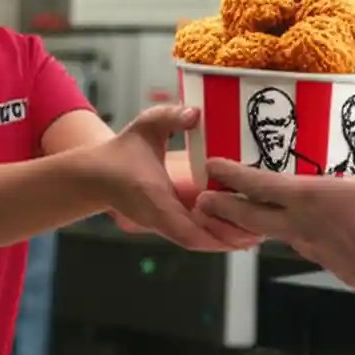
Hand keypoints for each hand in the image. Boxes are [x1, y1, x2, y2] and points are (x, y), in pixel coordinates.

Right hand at [98, 107, 258, 251]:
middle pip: (198, 240)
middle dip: (228, 240)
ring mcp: (162, 224)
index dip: (212, 232)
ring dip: (224, 241)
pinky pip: (193, 235)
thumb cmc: (120, 151)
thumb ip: (169, 117)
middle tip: (260, 234)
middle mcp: (159, 217)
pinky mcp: (166, 223)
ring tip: (256, 236)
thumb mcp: (145, 126)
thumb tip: (194, 113)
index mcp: (154, 198)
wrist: (94, 175)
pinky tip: (237, 231)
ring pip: (197, 241)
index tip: (237, 231)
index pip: (184, 227)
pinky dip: (214, 236)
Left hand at [196, 112, 354, 293]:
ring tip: (241, 213)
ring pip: (271, 232)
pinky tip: (294, 228)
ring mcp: (309, 246)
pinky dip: (286, 234)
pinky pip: (296, 243)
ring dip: (251, 223)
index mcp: (308, 197)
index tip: (211, 166)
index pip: (259, 184)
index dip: (232, 173)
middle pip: (249, 215)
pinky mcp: (324, 261)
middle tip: (201, 200)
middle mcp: (299, 223)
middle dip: (223, 206)